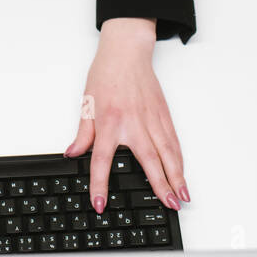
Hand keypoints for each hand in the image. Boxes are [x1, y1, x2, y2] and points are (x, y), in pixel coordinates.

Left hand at [64, 17, 188, 213]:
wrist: (126, 51)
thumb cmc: (106, 74)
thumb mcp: (87, 104)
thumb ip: (82, 134)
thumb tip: (73, 154)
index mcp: (110, 122)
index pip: (102, 160)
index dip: (99, 185)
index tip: (100, 204)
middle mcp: (134, 123)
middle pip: (149, 160)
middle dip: (161, 185)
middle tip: (169, 205)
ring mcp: (152, 119)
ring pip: (168, 152)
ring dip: (177, 176)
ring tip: (183, 196)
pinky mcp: (163, 114)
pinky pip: (173, 140)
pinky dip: (179, 159)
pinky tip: (182, 173)